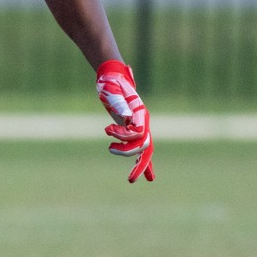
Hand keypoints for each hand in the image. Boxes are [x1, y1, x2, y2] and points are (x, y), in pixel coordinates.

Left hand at [95, 60, 153, 182]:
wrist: (112, 76)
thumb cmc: (110, 82)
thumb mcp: (112, 91)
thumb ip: (118, 103)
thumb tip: (124, 116)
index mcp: (139, 112)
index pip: (138, 133)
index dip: (123, 136)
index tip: (107, 130)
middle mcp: (142, 120)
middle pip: (145, 146)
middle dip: (139, 163)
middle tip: (130, 180)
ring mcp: (139, 125)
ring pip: (144, 150)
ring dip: (137, 164)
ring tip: (130, 178)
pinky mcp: (132, 129)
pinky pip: (141, 148)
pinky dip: (144, 163)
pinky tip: (149, 177)